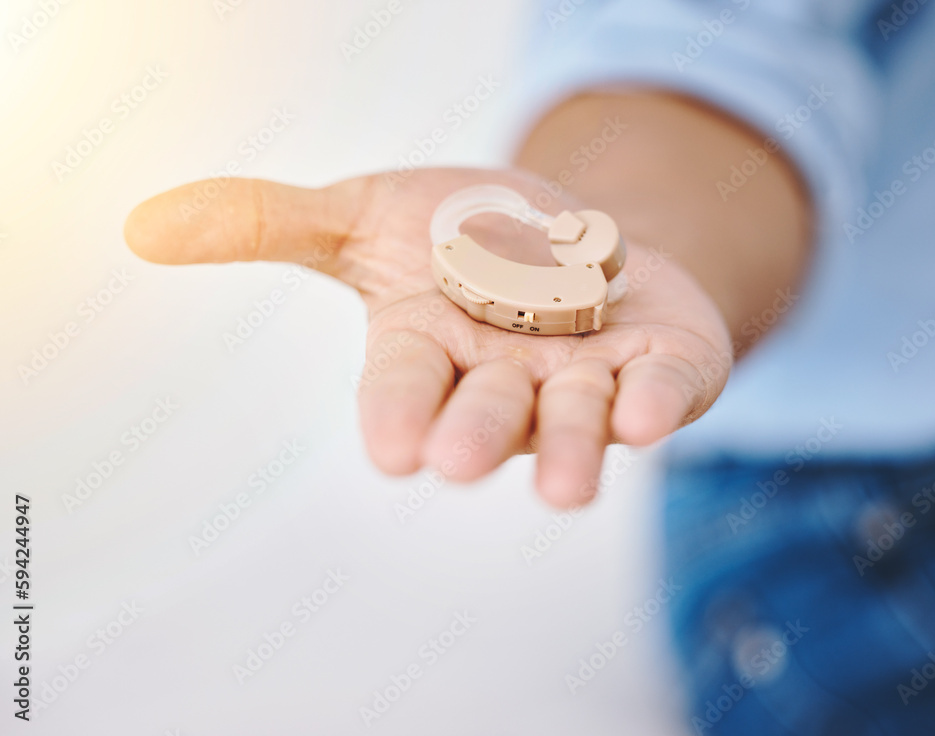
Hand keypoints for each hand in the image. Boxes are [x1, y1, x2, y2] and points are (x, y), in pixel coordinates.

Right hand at [124, 167, 731, 507]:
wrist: (577, 237)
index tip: (393, 452)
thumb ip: (271, 222)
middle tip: (455, 464)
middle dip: (474, 434)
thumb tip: (143, 224)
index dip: (397, 414)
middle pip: (486, 413)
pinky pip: (664, 388)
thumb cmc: (463, 237)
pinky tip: (648, 412)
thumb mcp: (366, 214)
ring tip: (567, 490)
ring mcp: (586, 380)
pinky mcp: (660, 365)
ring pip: (576, 420)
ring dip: (571, 448)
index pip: (404, 387)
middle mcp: (504, 380)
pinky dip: (659, 401)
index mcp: (431, 351)